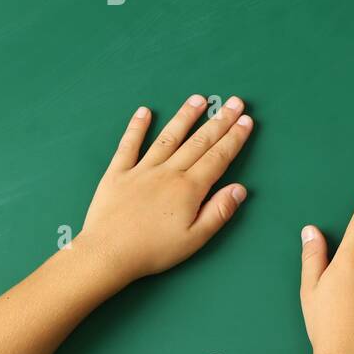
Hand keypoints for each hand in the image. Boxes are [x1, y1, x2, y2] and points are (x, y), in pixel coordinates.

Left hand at [76, 95, 253, 284]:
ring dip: (185, 116)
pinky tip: (144, 112)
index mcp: (189, 189)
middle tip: (234, 102)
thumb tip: (240, 188)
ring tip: (199, 99)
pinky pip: (129, 145)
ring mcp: (141, 170)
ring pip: (168, 137)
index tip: (246, 120)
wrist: (108, 254)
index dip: (234, 138)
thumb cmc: (154, 251)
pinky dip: (136, 127)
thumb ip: (219, 211)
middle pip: (198, 142)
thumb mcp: (195, 239)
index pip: (218, 157)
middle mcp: (168, 172)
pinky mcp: (117, 173)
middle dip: (219, 121)